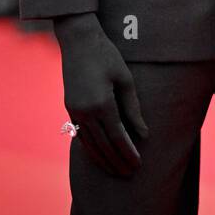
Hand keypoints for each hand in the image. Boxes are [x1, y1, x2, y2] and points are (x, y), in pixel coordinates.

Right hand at [54, 12, 148, 177]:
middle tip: (130, 174)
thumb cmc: (107, 55)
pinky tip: (99, 156)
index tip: (138, 164)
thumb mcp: (125, 78)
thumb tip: (143, 133)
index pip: (118, 137)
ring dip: (103, 160)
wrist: (78, 40)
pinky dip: (90, 149)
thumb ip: (133, 107)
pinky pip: (80, 136)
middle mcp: (85, 112)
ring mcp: (75, 111)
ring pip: (90, 144)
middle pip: (103, 145)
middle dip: (117, 161)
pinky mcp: (70, 108)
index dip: (128, 152)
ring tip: (116, 171)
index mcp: (102, 103)